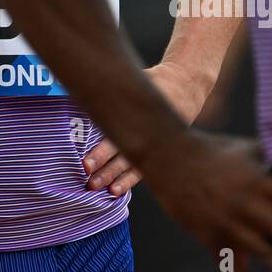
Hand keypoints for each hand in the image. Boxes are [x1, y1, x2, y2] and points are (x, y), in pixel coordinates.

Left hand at [84, 62, 206, 195]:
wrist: (185, 88)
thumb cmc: (156, 82)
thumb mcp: (139, 81)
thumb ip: (115, 91)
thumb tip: (88, 93)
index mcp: (139, 118)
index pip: (117, 139)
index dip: (101, 153)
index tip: (86, 164)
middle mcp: (146, 135)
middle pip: (123, 157)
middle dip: (105, 171)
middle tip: (89, 183)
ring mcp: (153, 145)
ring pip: (131, 166)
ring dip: (114, 178)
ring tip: (100, 189)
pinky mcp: (156, 151)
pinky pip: (142, 169)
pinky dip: (128, 180)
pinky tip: (116, 190)